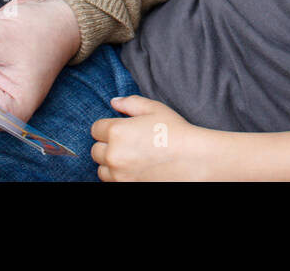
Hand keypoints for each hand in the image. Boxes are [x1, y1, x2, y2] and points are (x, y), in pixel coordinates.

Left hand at [90, 96, 212, 180]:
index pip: (96, 129)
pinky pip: (111, 181)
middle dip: (107, 145)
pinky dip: (118, 175)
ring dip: (110, 163)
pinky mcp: (127, 186)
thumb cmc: (175, 131)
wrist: (193, 159)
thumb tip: (114, 102)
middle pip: (96, 150)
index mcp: (117, 131)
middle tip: (127, 143)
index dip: (107, 127)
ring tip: (130, 157)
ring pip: (101, 168)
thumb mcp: (154, 109)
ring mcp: (119, 174)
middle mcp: (113, 154)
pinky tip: (133, 167)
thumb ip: (130, 103)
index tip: (120, 128)